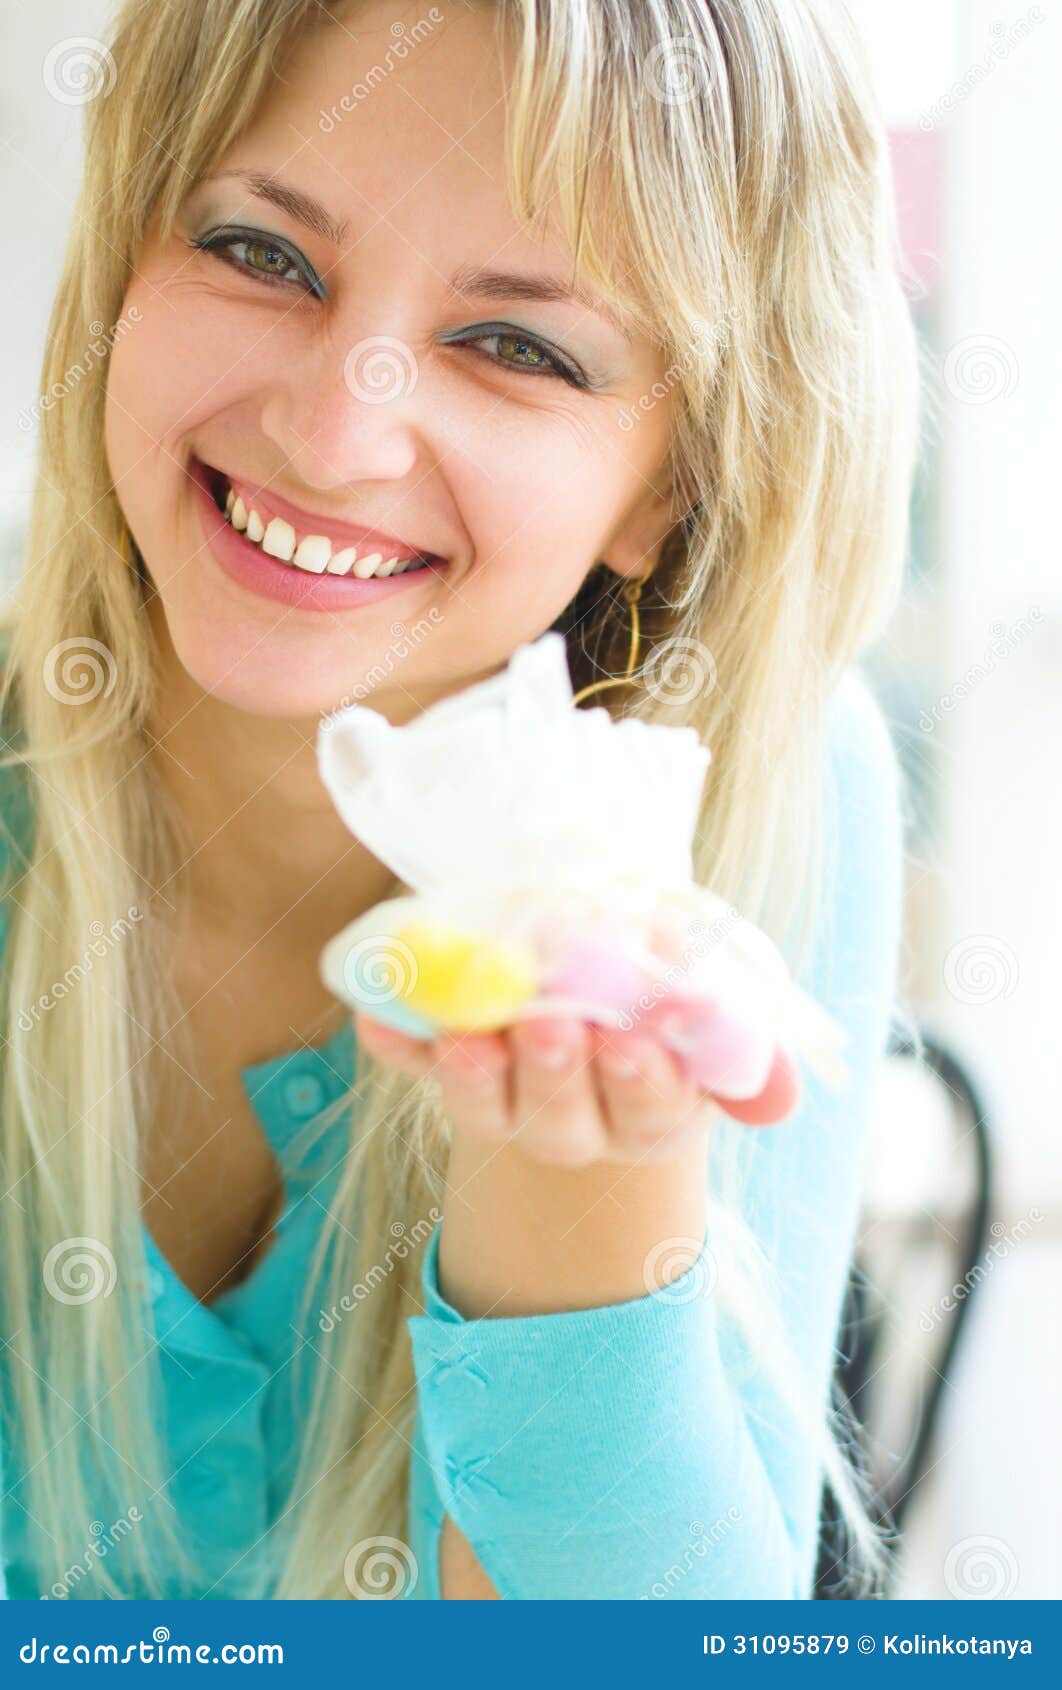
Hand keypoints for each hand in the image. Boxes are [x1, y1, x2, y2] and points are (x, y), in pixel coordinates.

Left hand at [353, 1011, 798, 1167]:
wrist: (586, 968)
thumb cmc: (663, 983)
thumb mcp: (718, 994)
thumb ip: (745, 1038)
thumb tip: (782, 1104)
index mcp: (652, 1107)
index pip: (653, 1109)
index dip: (643, 1080)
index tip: (632, 1042)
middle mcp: (577, 1119)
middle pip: (565, 1121)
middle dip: (557, 1075)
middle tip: (551, 1027)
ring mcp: (505, 1098)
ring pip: (490, 1107)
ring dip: (477, 1075)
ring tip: (469, 1033)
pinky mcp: (442, 1065)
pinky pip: (412, 1064)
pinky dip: (395, 1043)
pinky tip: (377, 1014)